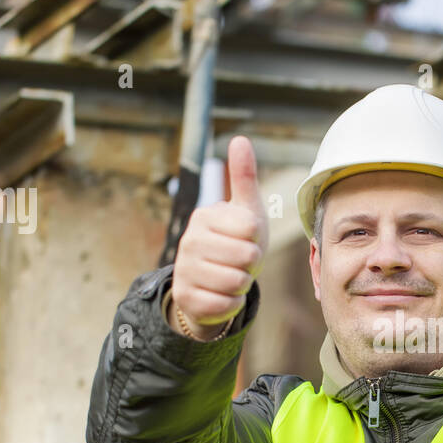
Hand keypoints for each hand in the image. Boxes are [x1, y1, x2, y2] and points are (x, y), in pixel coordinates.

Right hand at [170, 135, 267, 337]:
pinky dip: (232, 303)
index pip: (252, 228)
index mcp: (205, 216)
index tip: (246, 240)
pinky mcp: (186, 297)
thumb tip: (240, 138)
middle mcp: (190, 240)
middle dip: (252, 264)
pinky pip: (226, 304)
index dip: (257, 239)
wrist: (212, 282)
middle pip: (247, 256)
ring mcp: (184, 269)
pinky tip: (223, 294)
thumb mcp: (245, 210)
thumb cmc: (235, 241)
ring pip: (236, 281)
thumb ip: (244, 177)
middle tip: (240, 261)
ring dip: (243, 283)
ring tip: (232, 276)